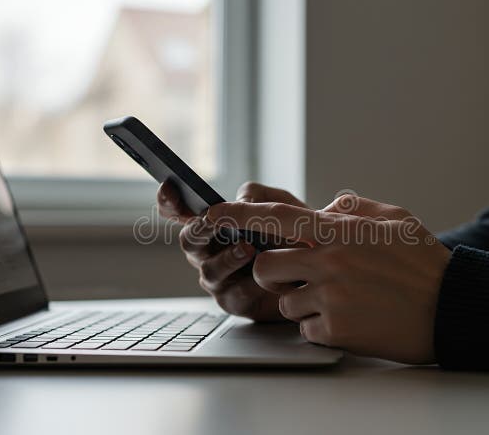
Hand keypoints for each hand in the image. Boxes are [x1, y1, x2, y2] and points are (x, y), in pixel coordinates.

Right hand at [157, 181, 307, 320]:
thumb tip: (239, 202)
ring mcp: (219, 278)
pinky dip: (252, 284)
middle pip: (188, 240)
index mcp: (213, 225)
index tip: (169, 187)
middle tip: (213, 221)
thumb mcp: (279, 204)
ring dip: (228, 257)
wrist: (320, 267)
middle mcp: (208, 251)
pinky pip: (235, 294)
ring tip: (249, 249)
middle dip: (199, 229)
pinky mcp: (235, 301)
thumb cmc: (294, 233)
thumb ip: (257, 196)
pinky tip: (268, 277)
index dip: (169, 201)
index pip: (180, 211)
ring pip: (210, 270)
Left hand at [206, 194, 450, 363]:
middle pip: (265, 267)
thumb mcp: (394, 218)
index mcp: (340, 231)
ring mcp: (330, 298)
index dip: (236, 214)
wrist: (452, 309)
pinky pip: (305, 329)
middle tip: (298, 275)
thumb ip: (352, 208)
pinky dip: (321, 327)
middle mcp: (329, 262)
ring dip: (303, 302)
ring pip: (285, 301)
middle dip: (273, 273)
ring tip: (343, 300)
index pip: (273, 217)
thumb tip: (323, 207)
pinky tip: (352, 318)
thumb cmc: (424, 263)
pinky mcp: (336, 330)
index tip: (211, 215)